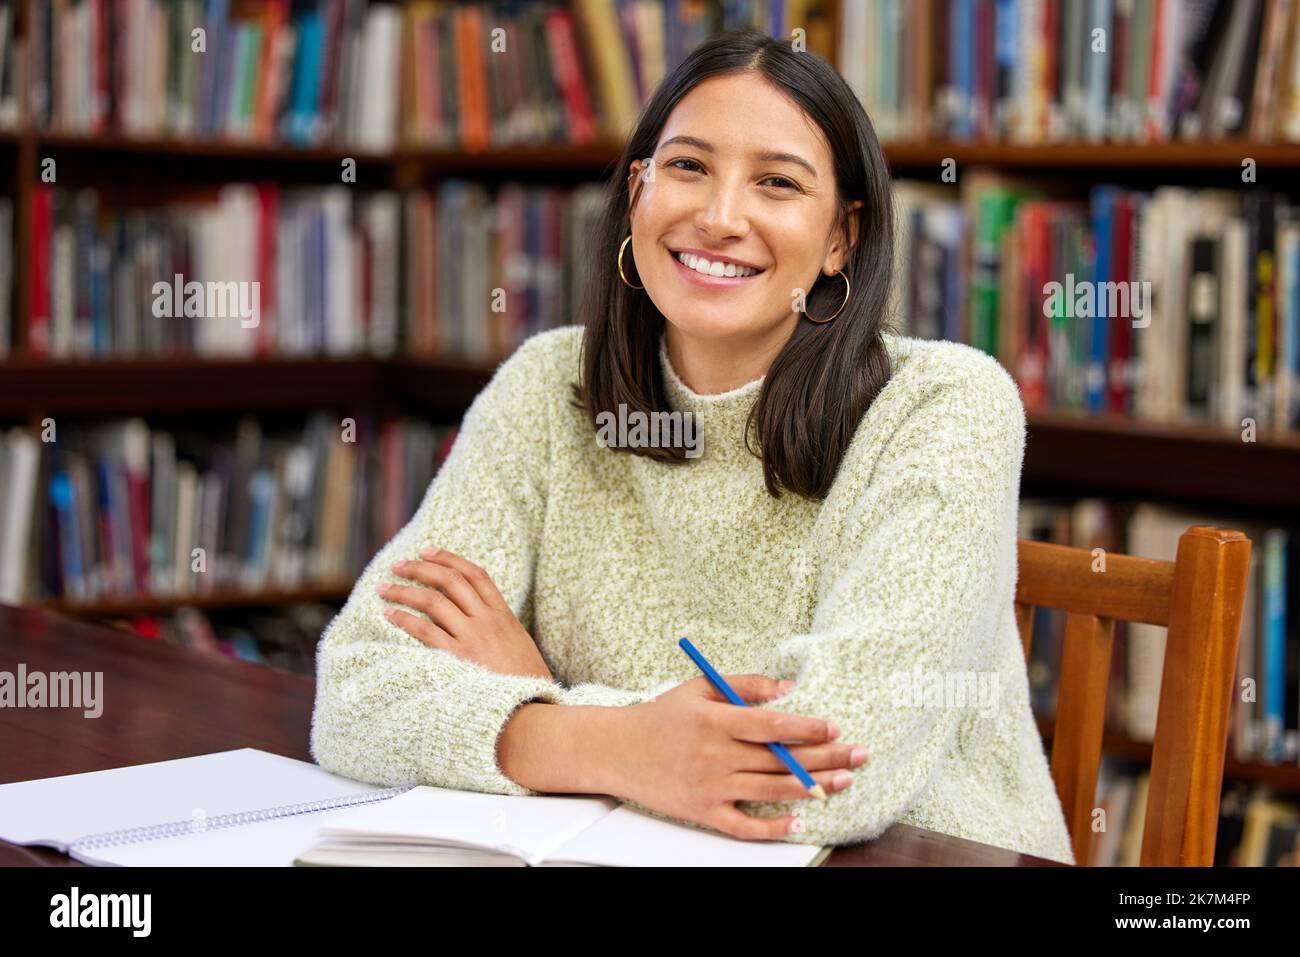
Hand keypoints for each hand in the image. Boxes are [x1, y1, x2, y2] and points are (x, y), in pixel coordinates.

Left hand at [377, 547, 553, 680]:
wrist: (530, 710)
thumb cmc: (526, 683)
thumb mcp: (520, 646)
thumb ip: (500, 629)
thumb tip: (479, 619)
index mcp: (504, 616)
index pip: (476, 575)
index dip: (450, 559)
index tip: (428, 552)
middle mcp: (487, 621)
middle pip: (451, 581)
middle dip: (421, 568)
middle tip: (398, 565)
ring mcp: (472, 638)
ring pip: (433, 601)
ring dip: (405, 591)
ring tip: (385, 588)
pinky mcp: (457, 658)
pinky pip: (425, 630)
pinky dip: (404, 619)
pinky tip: (390, 615)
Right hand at [606, 674, 870, 839]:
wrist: (614, 750)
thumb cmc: (660, 716)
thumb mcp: (698, 688)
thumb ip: (744, 685)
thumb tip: (789, 689)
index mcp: (714, 721)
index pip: (772, 725)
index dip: (808, 727)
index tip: (835, 727)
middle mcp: (714, 756)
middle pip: (781, 760)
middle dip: (826, 757)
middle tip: (859, 754)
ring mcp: (709, 787)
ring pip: (771, 791)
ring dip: (813, 787)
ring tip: (843, 781)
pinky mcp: (701, 812)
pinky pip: (744, 826)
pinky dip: (773, 827)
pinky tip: (799, 821)